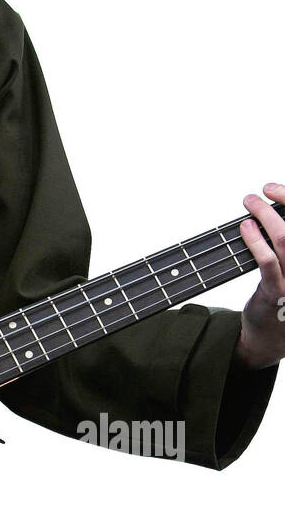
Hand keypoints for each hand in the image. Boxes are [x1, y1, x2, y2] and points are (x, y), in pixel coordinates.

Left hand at [235, 182, 284, 368]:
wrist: (272, 337)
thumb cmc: (283, 297)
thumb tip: (274, 212)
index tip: (277, 190)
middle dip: (283, 201)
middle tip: (263, 192)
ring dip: (264, 215)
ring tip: (250, 203)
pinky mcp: (278, 292)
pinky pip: (268, 261)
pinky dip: (255, 240)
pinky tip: (246, 228)